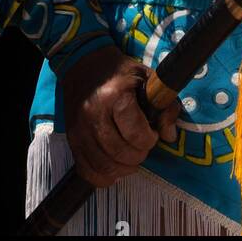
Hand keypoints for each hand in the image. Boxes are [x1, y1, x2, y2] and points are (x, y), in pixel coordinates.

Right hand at [61, 45, 182, 188]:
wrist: (83, 64)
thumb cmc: (119, 72)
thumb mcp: (148, 78)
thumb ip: (165, 105)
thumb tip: (169, 136)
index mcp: (115, 95)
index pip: (136, 133)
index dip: (149, 139)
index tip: (152, 134)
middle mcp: (94, 113)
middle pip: (120, 153)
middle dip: (138, 156)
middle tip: (142, 147)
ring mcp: (80, 129)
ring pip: (104, 165)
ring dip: (123, 168)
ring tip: (131, 157)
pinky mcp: (72, 139)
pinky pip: (87, 170)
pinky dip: (103, 176)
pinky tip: (114, 167)